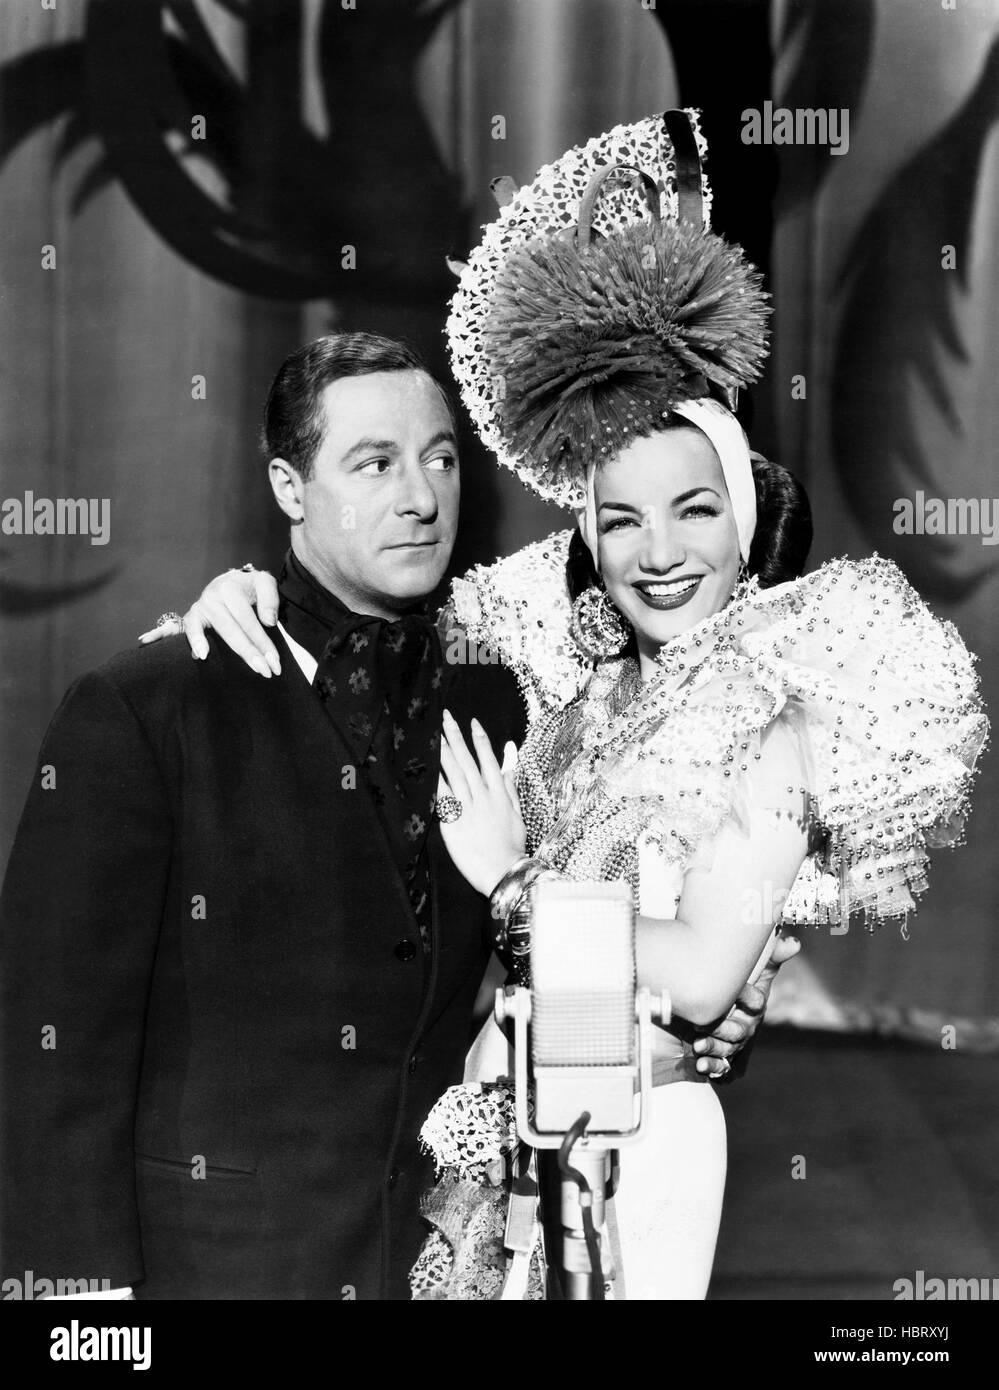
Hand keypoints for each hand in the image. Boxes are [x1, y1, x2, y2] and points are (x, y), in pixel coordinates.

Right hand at [139, 567, 280, 676]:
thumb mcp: (263, 582)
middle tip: (267, 672)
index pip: (249, 620)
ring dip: (238, 653)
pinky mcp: (193, 616)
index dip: (263, 642)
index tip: (275, 661)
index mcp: (230, 589)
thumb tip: (269, 621)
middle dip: (251, 653)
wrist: (228, 581)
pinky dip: (195, 641)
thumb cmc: (248, 585)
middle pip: (234, 630)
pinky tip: (202, 656)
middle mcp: (213, 597)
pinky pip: (191, 629)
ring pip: (221, 633)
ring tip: (251, 668)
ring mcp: (201, 606)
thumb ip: (270, 598)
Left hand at [437, 710, 525, 896]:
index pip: (488, 760)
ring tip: (435, 735)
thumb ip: (510, 786)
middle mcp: (483, 796)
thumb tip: (510, 763)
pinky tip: (427, 769)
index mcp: (499, 794)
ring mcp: (468, 808)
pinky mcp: (454, 822)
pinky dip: (435, 781)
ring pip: (454, 774)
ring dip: (444, 753)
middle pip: (467, 761)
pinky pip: (442, 797)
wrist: (503, 871)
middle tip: (445, 717)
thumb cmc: (511, 845)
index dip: (480, 740)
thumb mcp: (516, 813)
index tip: (472, 723)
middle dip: (456, 737)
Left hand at [692, 932, 800, 1076]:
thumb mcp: (748, 970)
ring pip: (728, 1050)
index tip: (738, 993)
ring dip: (713, 1049)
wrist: (702, 1008)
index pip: (755, 1001)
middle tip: (703, 1026)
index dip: (747, 996)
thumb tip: (795, 943)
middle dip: (722, 1030)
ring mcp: (732, 1044)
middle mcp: (744, 1027)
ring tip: (698, 1046)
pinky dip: (712, 1067)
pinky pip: (721, 1068)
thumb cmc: (732, 988)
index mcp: (753, 1006)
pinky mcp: (720, 1058)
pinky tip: (702, 1064)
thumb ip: (769, 956)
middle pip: (739, 1032)